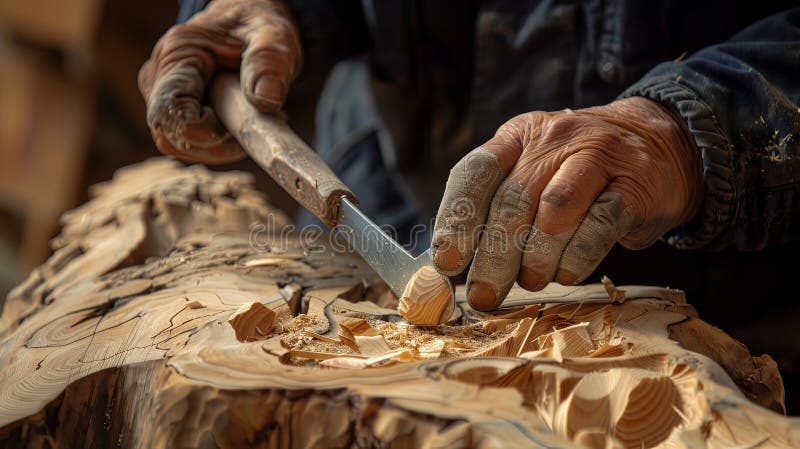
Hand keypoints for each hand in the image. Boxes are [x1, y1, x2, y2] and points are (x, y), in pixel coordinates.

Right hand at [138, 0, 300, 163]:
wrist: (247, 23)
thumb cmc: (256, 27)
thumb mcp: (271, 37)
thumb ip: (268, 63)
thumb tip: (265, 100)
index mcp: (177, 55)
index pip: (171, 110)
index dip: (204, 131)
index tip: (239, 127)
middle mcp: (158, 76)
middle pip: (171, 134)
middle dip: (214, 144)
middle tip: (253, 127)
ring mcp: (160, 94)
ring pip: (176, 144)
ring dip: (215, 147)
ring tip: (249, 123)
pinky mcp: (171, 109)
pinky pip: (185, 143)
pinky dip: (214, 145)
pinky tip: (239, 127)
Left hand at [431, 97, 702, 309]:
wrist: (659, 147)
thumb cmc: (577, 174)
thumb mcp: (533, 172)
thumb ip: (496, 207)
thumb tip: (452, 263)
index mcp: (517, 137)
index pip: (475, 173)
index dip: (456, 219)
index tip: (447, 262)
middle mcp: (553, 142)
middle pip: (512, 202)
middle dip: (493, 257)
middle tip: (483, 295)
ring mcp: (596, 157)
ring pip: (554, 212)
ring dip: (536, 257)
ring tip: (531, 281)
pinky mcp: (634, 185)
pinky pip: (599, 225)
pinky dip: (577, 257)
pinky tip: (566, 274)